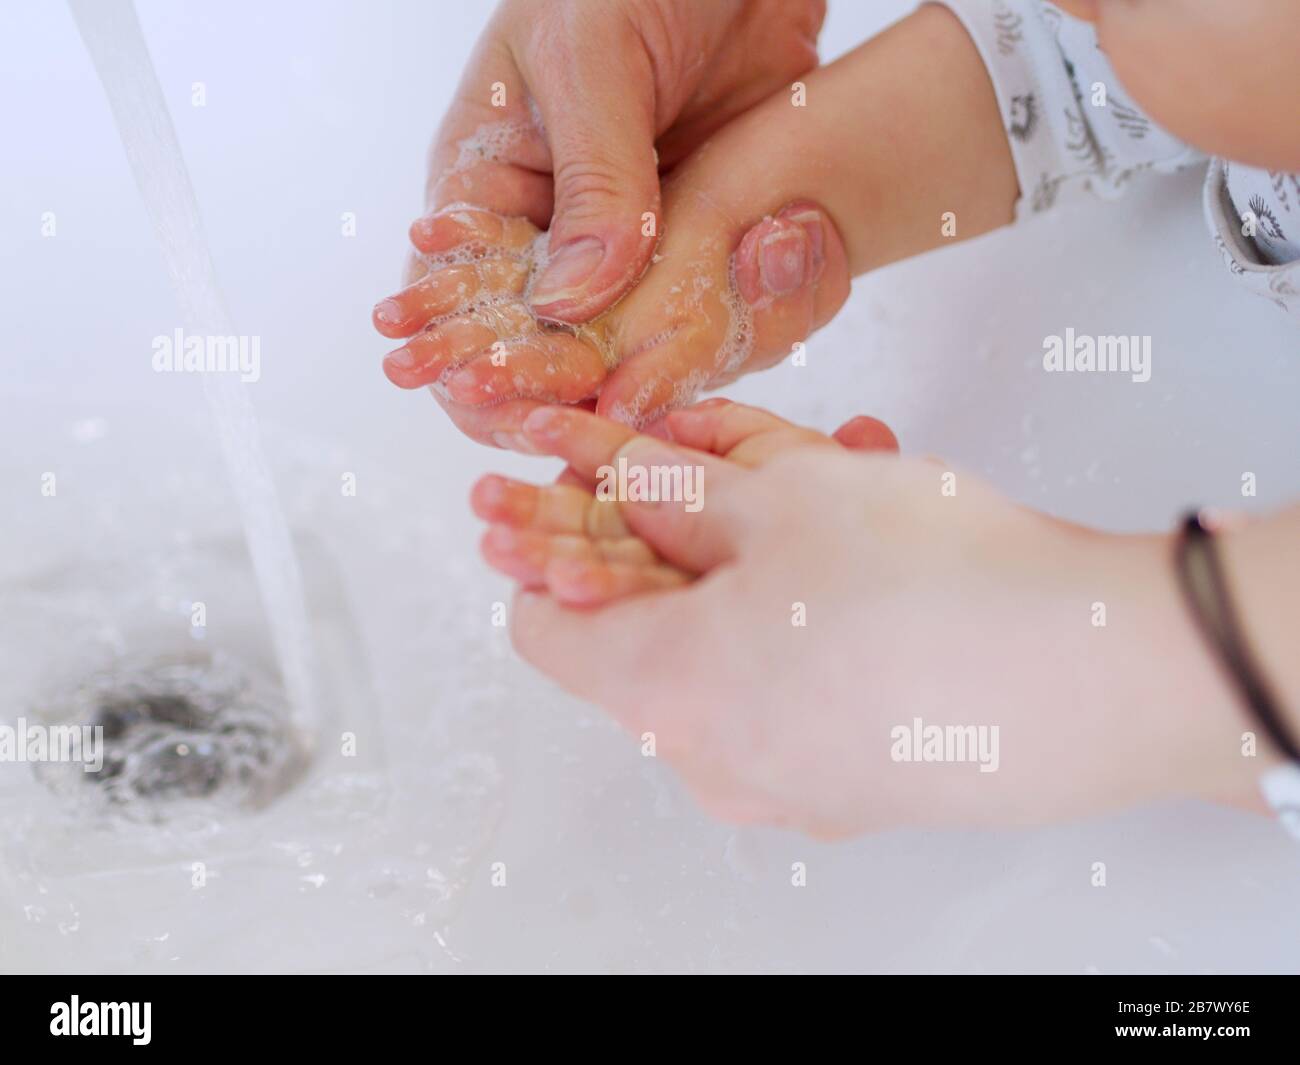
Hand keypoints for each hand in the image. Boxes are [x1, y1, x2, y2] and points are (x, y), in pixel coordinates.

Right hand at [376, 6, 1018, 444]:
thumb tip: (572, 304)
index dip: (472, 360)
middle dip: (563, 391)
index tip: (498, 397)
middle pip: (540, 349)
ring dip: (658, 365)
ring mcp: (631, 247)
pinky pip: (702, 314)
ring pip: (627, 346)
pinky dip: (725, 326)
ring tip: (683, 365)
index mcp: (490, 186)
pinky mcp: (699, 246)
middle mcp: (555, 232)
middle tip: (596, 422)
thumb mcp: (591, 58)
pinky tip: (752, 303)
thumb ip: (590, 181)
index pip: (458, 301)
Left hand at [492, 403, 1257, 836]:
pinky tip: (882, 551)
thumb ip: (676, 485)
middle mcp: (710, 761)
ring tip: (836, 475)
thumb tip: (622, 480)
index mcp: (659, 691)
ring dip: (764, 560)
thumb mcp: (780, 493)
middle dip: (684, 527)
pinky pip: (801, 691)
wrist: (1099, 678)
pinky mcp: (860, 788)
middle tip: (734, 452)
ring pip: (737, 650)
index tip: (579, 488)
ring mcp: (789, 787)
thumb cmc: (931, 582)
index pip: (541, 626)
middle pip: (650, 630)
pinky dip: (814, 618)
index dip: (551, 541)